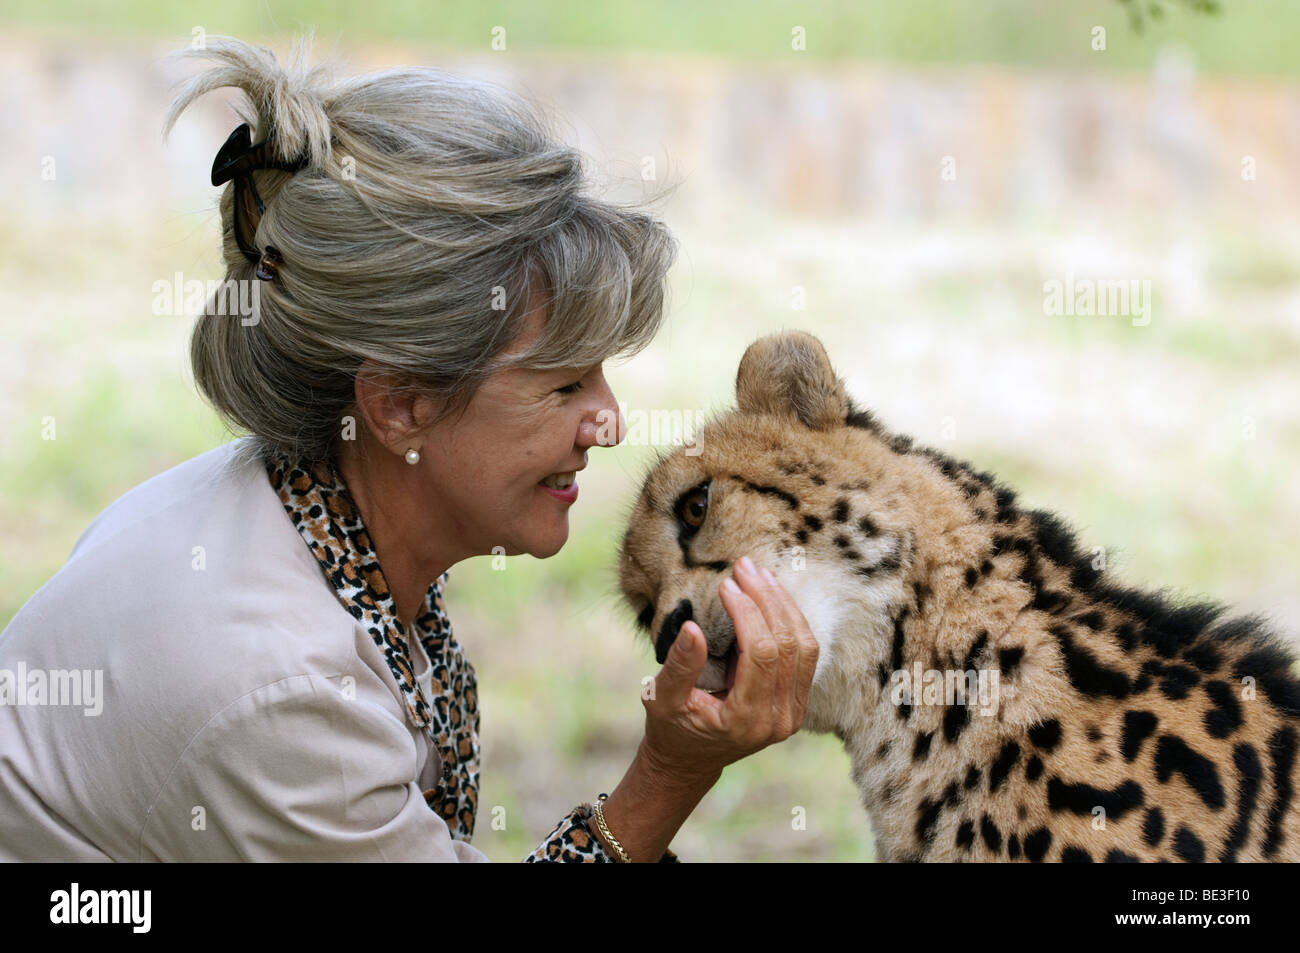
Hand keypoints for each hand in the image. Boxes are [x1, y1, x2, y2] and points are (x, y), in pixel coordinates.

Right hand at [638, 555, 819, 784]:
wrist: (689, 761)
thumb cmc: (671, 729)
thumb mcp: (662, 699)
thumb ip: (679, 665)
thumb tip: (692, 627)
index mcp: (747, 718)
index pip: (760, 652)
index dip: (747, 612)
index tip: (726, 584)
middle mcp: (779, 718)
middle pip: (787, 645)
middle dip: (767, 599)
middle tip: (744, 566)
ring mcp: (793, 712)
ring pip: (804, 646)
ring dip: (784, 605)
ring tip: (760, 574)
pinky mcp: (796, 702)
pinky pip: (805, 654)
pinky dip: (791, 620)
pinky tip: (772, 596)